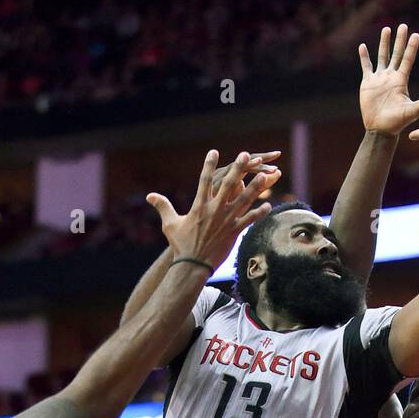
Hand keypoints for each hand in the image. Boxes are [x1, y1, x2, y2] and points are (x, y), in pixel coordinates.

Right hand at [146, 150, 272, 268]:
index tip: (214, 152)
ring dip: (256, 187)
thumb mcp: (169, 224)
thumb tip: (149, 196)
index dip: (209, 165)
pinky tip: (269, 206)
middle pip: (229, 185)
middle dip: (238, 168)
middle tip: (245, 155)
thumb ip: (163, 206)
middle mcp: (214, 210)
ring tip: (266, 175)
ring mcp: (226, 221)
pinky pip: (249, 220)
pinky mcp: (234, 232)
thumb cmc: (180, 245)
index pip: (204, 180)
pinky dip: (259, 213)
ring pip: (244, 200)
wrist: (192, 266)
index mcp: (199, 206)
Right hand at [358, 24, 418, 137]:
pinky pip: (366, 67)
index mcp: (401, 80)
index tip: (416, 34)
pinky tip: (362, 46)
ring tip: (386, 29)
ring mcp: (379, 79)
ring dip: (384, 43)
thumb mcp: (414, 111)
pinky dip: (364, 57)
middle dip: (399, 40)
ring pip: (382, 56)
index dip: (411, 47)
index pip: (408, 59)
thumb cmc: (398, 122)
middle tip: (403, 26)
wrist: (380, 130)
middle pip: (396, 54)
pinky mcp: (368, 83)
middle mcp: (391, 77)